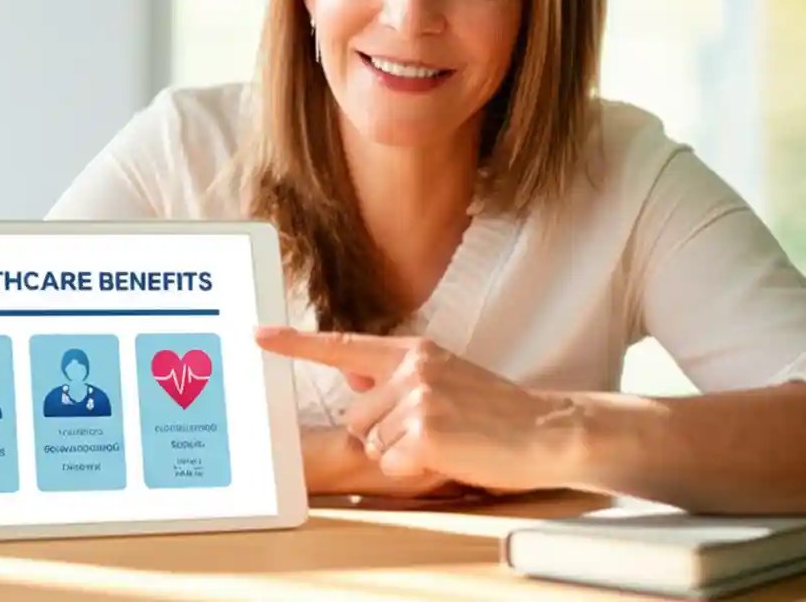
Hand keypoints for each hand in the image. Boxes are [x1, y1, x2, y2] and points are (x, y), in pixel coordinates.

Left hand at [256, 326, 578, 491]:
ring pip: (372, 442)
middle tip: (432, 431)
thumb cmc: (496, 412)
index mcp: (414, 351)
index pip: (343, 345)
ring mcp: (417, 398)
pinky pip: (390, 462)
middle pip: (354, 415)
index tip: (258, 335)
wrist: (547, 431)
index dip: (295, 343)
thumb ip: (397, 376)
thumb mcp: (446, 377)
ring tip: (445, 441)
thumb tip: (352, 379)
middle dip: (382, 433)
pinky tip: (447, 456)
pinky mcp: (424, 432)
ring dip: (400, 452)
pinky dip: (413, 469)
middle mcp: (411, 368)